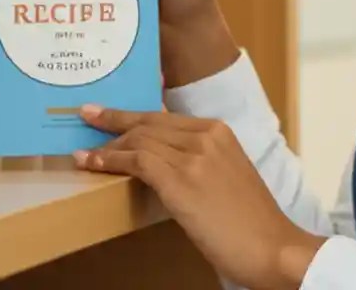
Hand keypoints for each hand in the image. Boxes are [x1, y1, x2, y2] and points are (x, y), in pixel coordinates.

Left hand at [74, 105, 325, 289]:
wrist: (270, 245)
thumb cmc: (251, 220)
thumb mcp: (227, 176)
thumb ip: (201, 161)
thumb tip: (163, 164)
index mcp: (221, 132)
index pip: (166, 116)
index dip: (134, 113)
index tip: (111, 110)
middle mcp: (207, 136)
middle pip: (149, 122)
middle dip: (114, 119)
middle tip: (89, 115)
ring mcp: (194, 156)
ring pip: (139, 139)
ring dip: (107, 145)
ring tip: (85, 152)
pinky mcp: (181, 180)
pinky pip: (136, 161)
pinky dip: (110, 160)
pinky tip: (92, 163)